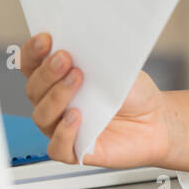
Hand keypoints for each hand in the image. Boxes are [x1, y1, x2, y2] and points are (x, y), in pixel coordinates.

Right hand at [18, 32, 171, 167]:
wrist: (157, 120)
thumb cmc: (133, 93)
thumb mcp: (118, 69)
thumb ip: (97, 59)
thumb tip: (85, 44)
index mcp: (58, 79)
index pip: (32, 65)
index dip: (33, 52)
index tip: (45, 38)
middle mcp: (54, 103)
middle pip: (34, 89)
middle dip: (47, 72)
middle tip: (64, 58)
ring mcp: (62, 128)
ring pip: (42, 115)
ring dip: (57, 96)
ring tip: (77, 79)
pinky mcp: (76, 151)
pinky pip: (57, 146)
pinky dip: (64, 131)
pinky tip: (76, 116)